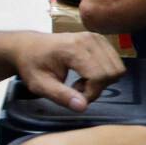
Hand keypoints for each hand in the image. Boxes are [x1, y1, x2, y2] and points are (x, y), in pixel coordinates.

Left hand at [10, 31, 125, 110]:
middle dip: (98, 87)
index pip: (99, 76)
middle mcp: (89, 39)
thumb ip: (61, 96)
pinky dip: (105, 72)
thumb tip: (83, 107)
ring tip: (82, 79)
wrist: (28, 46)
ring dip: (103, 80)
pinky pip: (115, 62)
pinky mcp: (100, 39)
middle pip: (112, 73)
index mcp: (73, 49)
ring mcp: (96, 37)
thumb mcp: (40, 85)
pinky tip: (87, 72)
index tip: (75, 94)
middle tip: (77, 87)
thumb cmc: (32, 65)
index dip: (92, 92)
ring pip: (117, 68)